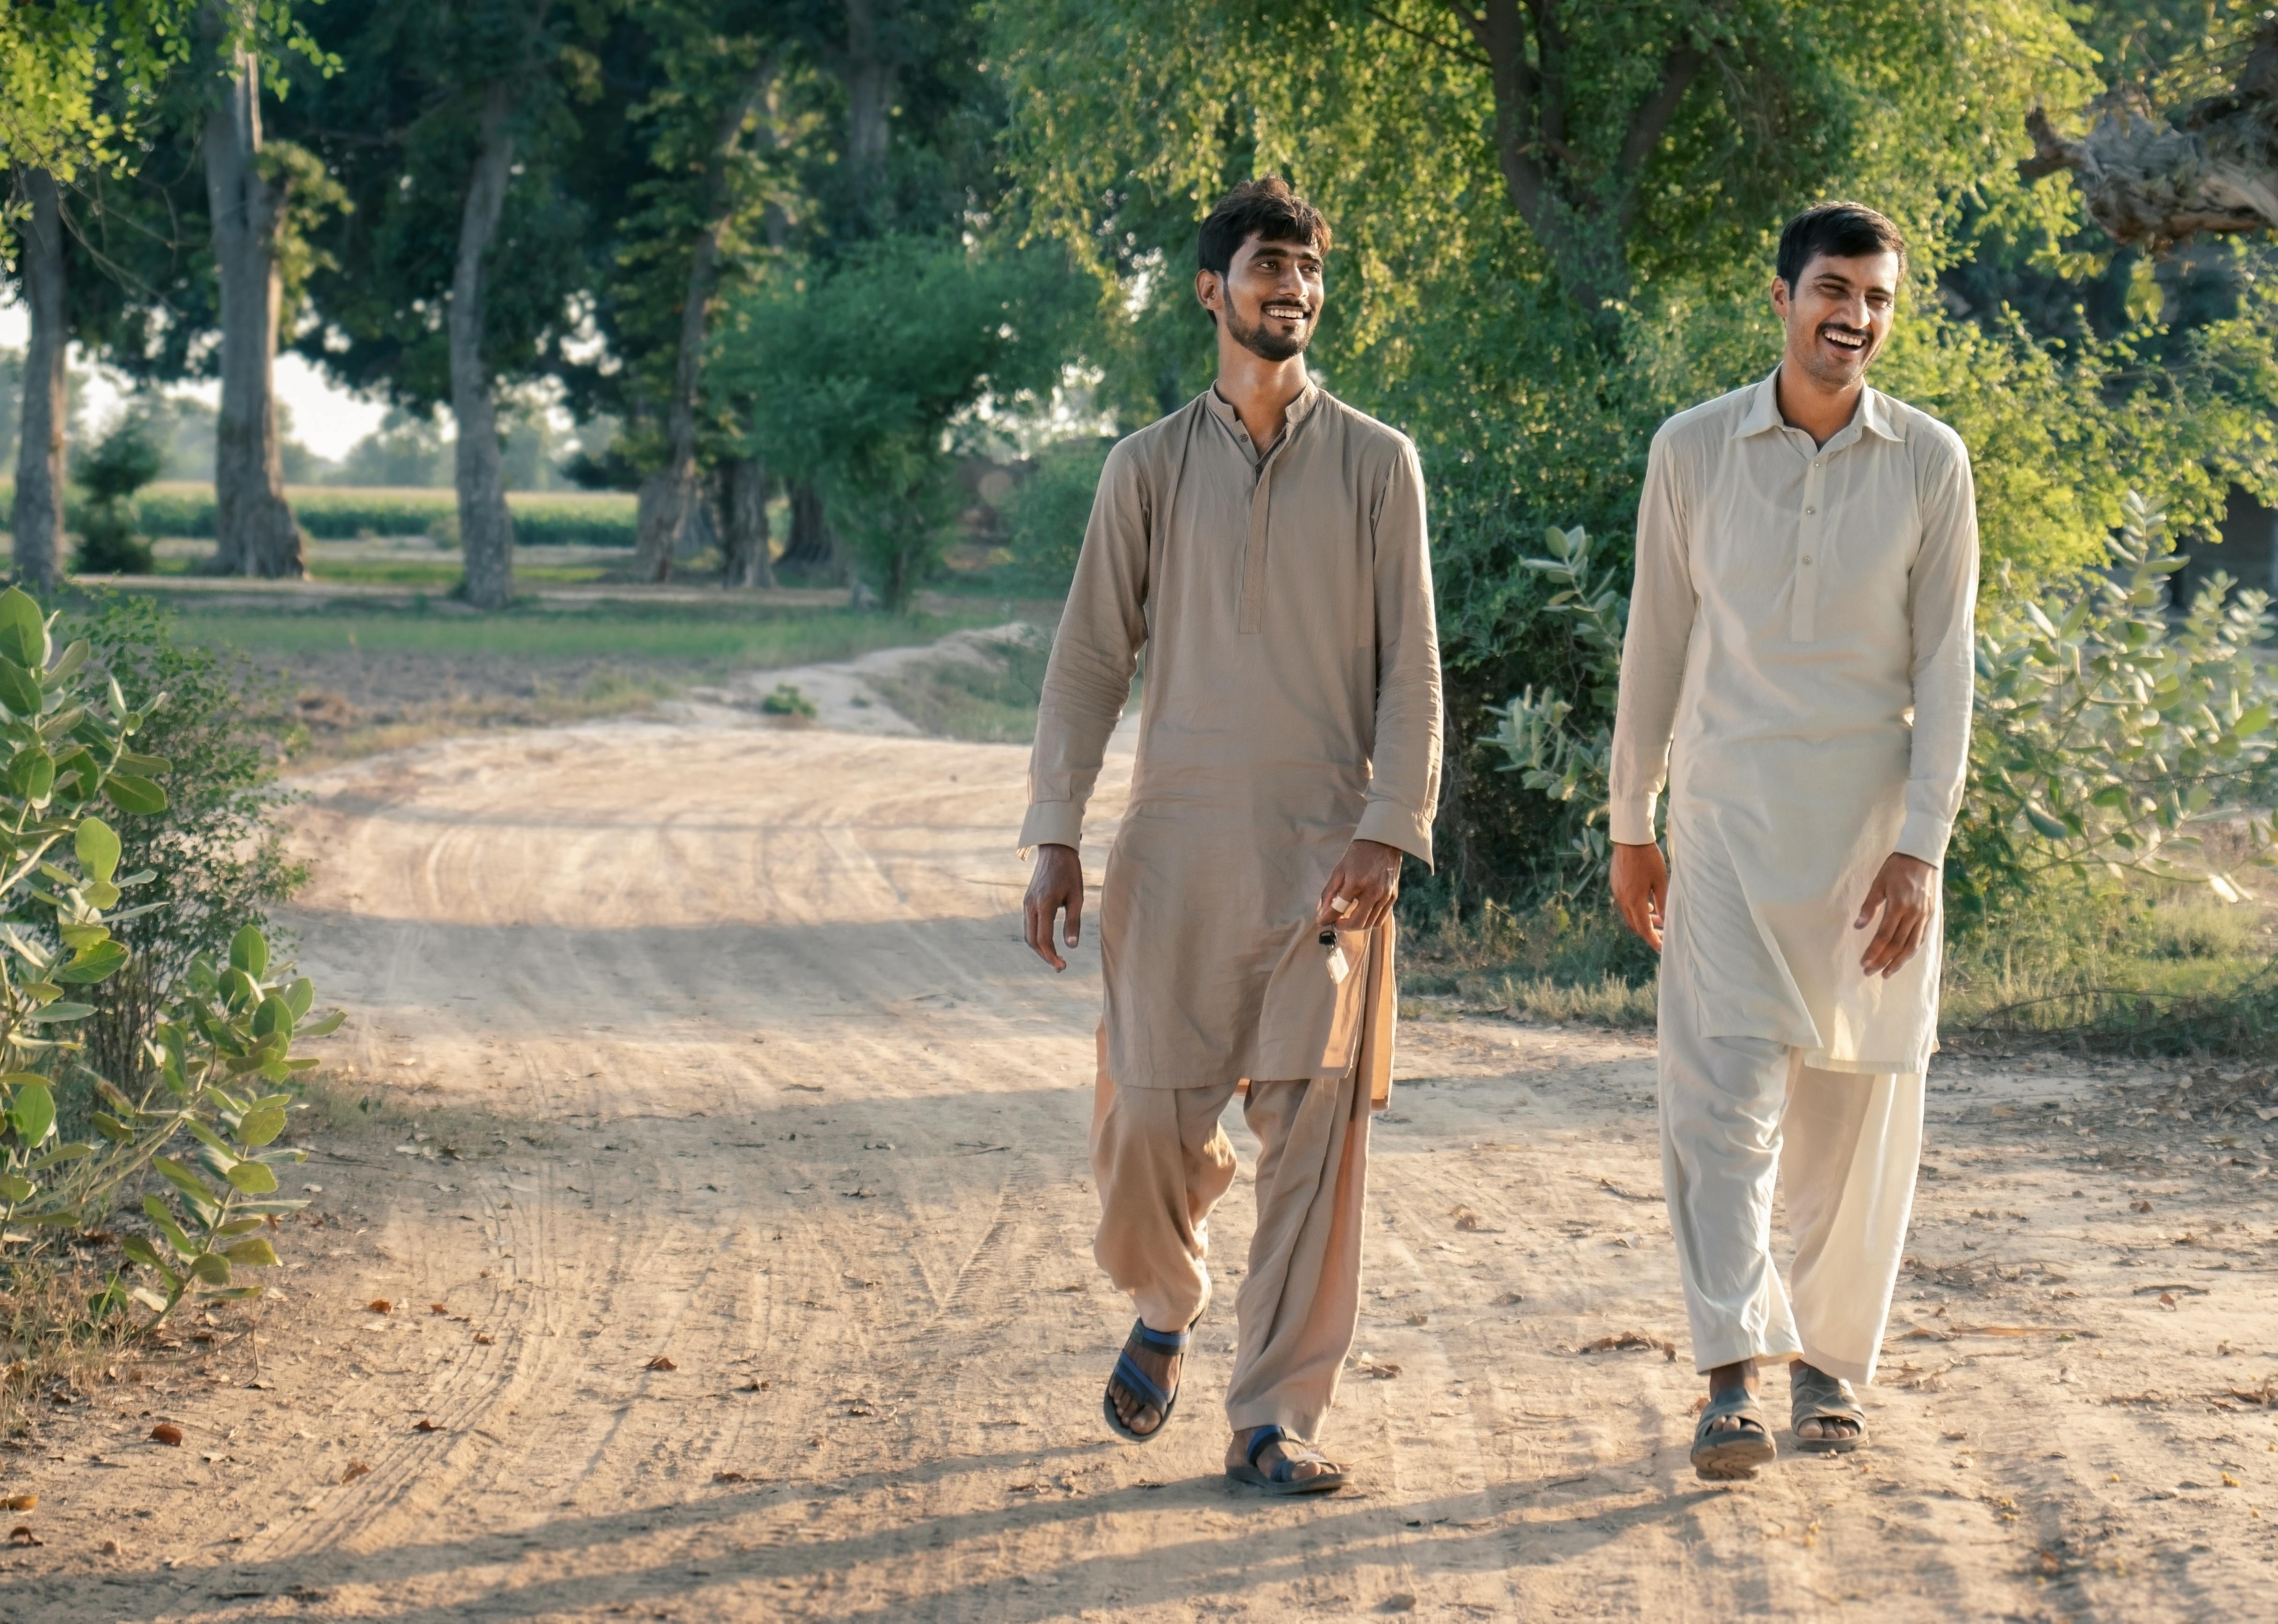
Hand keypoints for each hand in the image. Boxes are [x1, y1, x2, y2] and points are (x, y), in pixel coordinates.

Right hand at [1023, 843, 1084, 970]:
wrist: (1055, 850)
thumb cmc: (1070, 872)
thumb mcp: (1077, 897)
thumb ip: (1073, 922)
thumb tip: (1071, 946)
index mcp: (1044, 905)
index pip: (1043, 939)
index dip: (1051, 956)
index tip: (1062, 966)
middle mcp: (1031, 906)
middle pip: (1032, 941)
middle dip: (1045, 956)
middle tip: (1060, 966)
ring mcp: (1027, 904)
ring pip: (1028, 934)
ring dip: (1040, 948)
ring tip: (1055, 957)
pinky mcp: (1027, 902)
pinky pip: (1029, 925)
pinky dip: (1037, 937)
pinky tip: (1049, 941)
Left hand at [1315, 838, 1403, 930]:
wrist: (1383, 842)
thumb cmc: (1358, 855)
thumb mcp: (1339, 870)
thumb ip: (1329, 893)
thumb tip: (1323, 913)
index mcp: (1357, 881)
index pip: (1340, 908)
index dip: (1328, 918)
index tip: (1321, 922)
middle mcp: (1373, 891)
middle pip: (1357, 922)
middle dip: (1343, 927)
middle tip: (1336, 922)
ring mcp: (1385, 895)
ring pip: (1370, 924)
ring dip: (1356, 927)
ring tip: (1347, 920)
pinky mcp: (1393, 897)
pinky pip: (1380, 919)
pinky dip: (1369, 922)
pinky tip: (1361, 915)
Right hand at [1610, 841, 1668, 951]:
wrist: (1630, 839)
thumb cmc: (1648, 858)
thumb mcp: (1661, 881)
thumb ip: (1662, 903)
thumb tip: (1665, 920)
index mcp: (1634, 900)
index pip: (1644, 928)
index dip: (1653, 940)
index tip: (1662, 948)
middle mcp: (1623, 899)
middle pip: (1634, 925)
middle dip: (1649, 932)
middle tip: (1663, 934)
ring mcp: (1617, 892)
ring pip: (1629, 914)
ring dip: (1643, 920)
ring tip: (1658, 918)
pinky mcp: (1615, 885)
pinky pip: (1625, 904)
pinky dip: (1636, 909)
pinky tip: (1648, 904)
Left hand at [1856, 852, 1934, 976]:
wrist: (1921, 857)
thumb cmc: (1896, 868)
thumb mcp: (1878, 883)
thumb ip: (1869, 906)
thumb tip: (1858, 926)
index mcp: (1899, 905)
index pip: (1884, 935)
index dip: (1874, 951)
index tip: (1864, 962)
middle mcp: (1914, 914)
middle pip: (1898, 944)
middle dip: (1883, 960)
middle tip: (1869, 973)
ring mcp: (1924, 915)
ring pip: (1912, 945)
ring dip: (1899, 961)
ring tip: (1886, 973)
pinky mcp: (1931, 915)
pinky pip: (1921, 938)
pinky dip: (1911, 951)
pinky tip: (1903, 959)